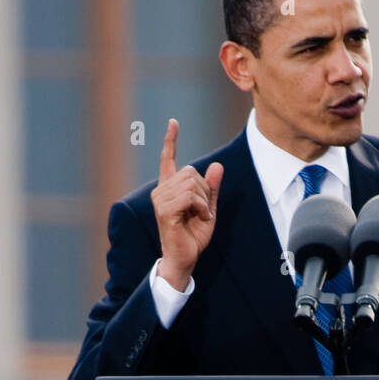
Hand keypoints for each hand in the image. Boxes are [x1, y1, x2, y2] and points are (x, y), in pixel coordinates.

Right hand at [150, 118, 222, 290]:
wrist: (185, 257)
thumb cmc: (194, 235)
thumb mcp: (208, 208)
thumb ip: (212, 188)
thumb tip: (218, 165)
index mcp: (169, 188)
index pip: (168, 159)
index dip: (171, 140)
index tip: (174, 123)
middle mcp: (161, 190)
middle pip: (191, 172)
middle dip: (205, 190)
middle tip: (203, 210)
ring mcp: (160, 199)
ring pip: (192, 184)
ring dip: (204, 201)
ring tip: (200, 216)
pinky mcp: (164, 209)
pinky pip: (190, 196)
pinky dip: (201, 207)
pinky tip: (199, 218)